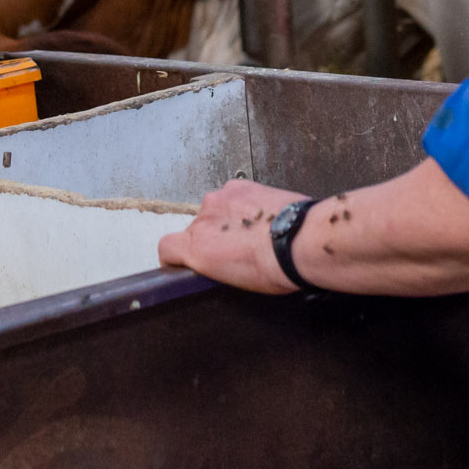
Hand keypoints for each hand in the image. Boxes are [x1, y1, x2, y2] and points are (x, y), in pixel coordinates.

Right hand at [156, 178, 307, 292]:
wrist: (301, 241)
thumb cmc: (275, 268)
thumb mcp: (236, 282)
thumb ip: (215, 265)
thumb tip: (219, 261)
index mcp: (197, 247)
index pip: (167, 247)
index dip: (174, 256)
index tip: (183, 261)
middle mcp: (204, 219)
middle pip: (197, 227)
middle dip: (212, 237)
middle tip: (237, 249)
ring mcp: (222, 198)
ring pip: (217, 210)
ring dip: (229, 219)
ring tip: (255, 231)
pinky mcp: (241, 185)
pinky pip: (235, 195)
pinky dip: (244, 204)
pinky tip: (263, 215)